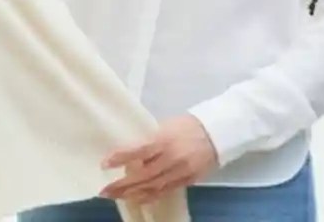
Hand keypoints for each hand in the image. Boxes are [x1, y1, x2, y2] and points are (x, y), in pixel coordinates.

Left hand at [99, 115, 218, 203]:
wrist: (218, 132)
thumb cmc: (188, 125)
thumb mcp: (166, 125)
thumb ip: (150, 139)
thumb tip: (131, 153)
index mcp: (165, 139)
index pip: (138, 151)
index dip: (120, 158)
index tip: (104, 164)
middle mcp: (172, 158)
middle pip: (143, 175)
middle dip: (122, 184)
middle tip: (104, 190)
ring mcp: (181, 171)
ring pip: (153, 187)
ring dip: (132, 193)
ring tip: (116, 196)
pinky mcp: (188, 180)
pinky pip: (165, 191)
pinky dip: (150, 196)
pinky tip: (137, 199)